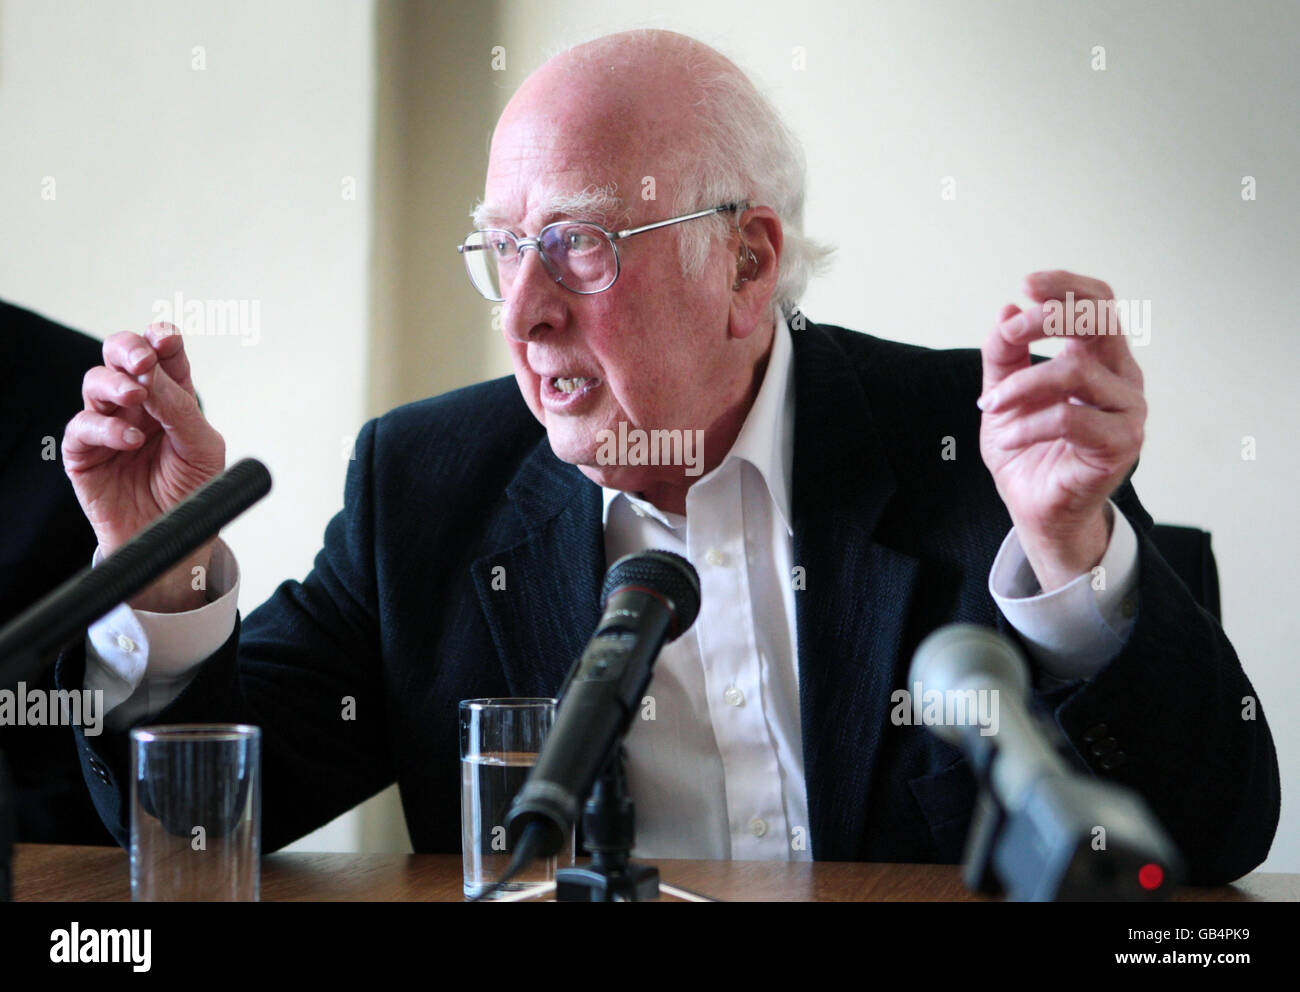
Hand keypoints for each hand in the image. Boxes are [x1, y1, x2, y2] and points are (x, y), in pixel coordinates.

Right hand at [63, 322, 226, 611]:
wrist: (175, 540)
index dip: (161, 339)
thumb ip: (181, 410)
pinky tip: (131, 439)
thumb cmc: (191, 492)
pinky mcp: (84, 453)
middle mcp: (137, 405)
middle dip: (128, 348)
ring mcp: (108, 425)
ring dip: (115, 383)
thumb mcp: (202, 449)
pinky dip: (106, 428)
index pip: (163, 356)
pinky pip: (83, 427)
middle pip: (120, 356)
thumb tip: (152, 374)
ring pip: (96, 382)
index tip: (166, 337)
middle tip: (143, 361)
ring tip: (137, 396)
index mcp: (171, 397)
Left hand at [978, 271, 1145, 590]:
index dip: (1067, 286)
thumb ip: (1004, 355)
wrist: (1035, 510)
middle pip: (1102, 322)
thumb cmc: (1026, 451)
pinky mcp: (1121, 445)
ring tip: (992, 408)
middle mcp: (1122, 379)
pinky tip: (1008, 437)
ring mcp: (1128, 412)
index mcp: (1099, 359)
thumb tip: (1006, 311)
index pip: (1099, 304)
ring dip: (1021, 385)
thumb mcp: (1002, 395)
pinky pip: (1069, 418)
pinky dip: (1027, 424)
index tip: (1026, 284)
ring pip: (1076, 371)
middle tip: (1013, 332)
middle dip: (1052, 316)